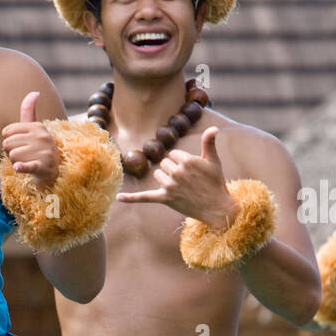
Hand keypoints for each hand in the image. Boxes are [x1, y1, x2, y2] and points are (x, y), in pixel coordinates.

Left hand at [1, 92, 60, 188]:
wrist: (55, 170)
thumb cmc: (39, 147)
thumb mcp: (35, 128)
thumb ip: (29, 110)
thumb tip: (35, 92)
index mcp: (37, 126)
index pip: (6, 132)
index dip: (9, 140)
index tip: (20, 144)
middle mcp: (41, 137)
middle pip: (7, 144)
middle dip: (10, 152)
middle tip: (23, 155)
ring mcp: (43, 152)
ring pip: (12, 156)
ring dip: (15, 162)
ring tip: (27, 162)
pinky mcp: (43, 167)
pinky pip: (27, 166)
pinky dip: (21, 167)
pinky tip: (18, 167)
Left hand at [116, 126, 238, 225]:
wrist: (216, 207)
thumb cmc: (215, 183)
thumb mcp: (213, 161)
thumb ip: (209, 143)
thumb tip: (213, 127)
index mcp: (188, 160)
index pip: (173, 154)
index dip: (181, 161)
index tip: (191, 170)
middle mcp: (178, 172)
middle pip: (164, 163)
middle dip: (173, 169)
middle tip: (187, 180)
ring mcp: (171, 186)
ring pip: (157, 175)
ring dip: (165, 179)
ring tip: (180, 186)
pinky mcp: (165, 198)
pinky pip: (144, 197)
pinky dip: (131, 198)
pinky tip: (118, 197)